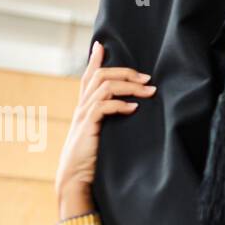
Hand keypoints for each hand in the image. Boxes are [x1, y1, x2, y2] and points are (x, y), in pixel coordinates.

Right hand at [55, 42, 154, 219]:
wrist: (75, 180)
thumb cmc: (92, 158)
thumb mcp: (101, 133)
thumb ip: (109, 118)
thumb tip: (132, 107)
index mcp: (83, 107)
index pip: (88, 76)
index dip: (94, 59)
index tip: (101, 44)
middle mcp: (81, 107)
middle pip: (100, 75)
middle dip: (125, 71)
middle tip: (147, 78)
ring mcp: (82, 116)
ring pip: (104, 87)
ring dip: (129, 86)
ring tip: (149, 92)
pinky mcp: (87, 127)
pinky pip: (103, 106)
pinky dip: (120, 104)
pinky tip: (134, 108)